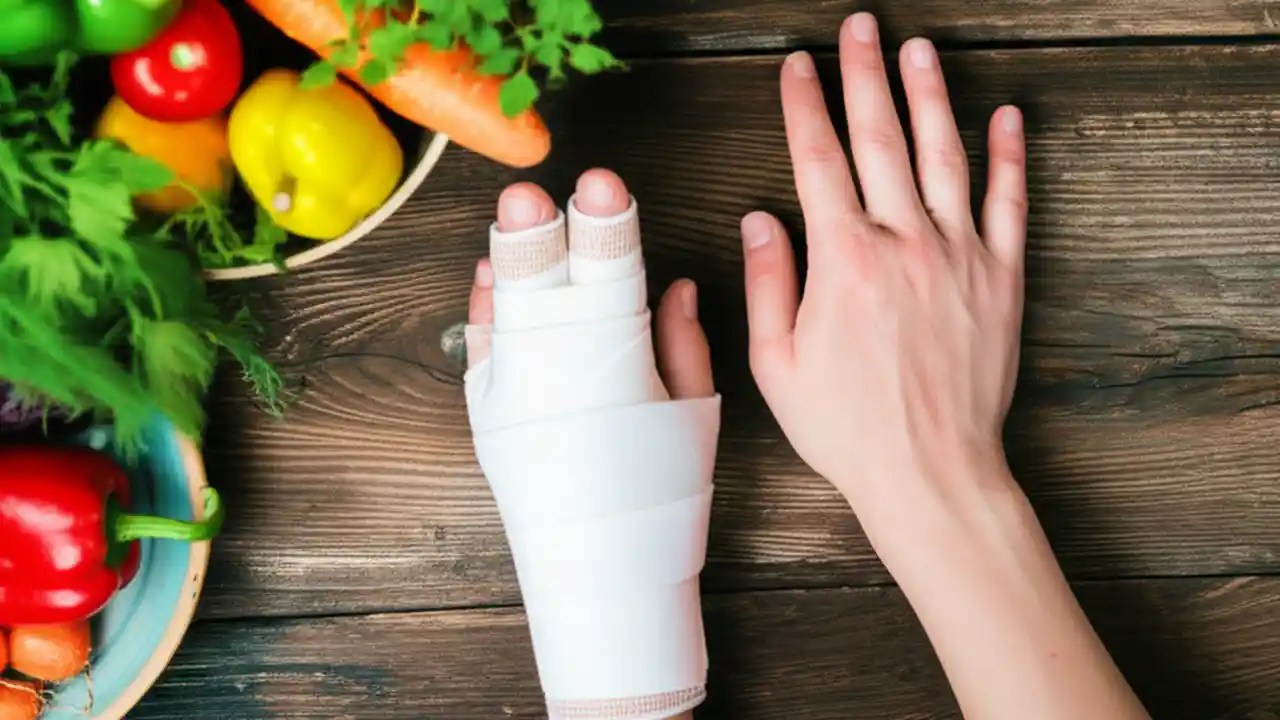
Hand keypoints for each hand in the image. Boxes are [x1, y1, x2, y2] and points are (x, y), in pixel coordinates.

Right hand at [742, 13, 1026, 507]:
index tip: (797, 67)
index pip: (816, 160)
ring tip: (918, 50)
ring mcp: (959, 256)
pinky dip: (1008, 156)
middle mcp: (903, 243)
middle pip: (879, 139)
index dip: (803, 105)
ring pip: (943, 155)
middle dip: (864, 75)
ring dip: (929, 96)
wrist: (930, 471)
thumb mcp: (777, 365)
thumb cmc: (849, 427)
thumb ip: (770, 284)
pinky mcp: (1001, 278)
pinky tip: (1006, 116)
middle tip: (860, 28)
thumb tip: (760, 219)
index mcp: (843, 261)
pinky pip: (1007, 203)